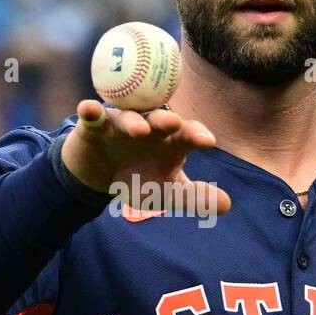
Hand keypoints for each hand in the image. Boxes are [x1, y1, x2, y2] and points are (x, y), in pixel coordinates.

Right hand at [62, 100, 231, 216]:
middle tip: (173, 123)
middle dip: (166, 121)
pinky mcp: (95, 126)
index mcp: (171, 139)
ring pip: (128, 118)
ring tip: (138, 130)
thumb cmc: (140, 178)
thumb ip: (194, 198)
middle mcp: (149, 125)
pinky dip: (90, 112)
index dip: (197, 134)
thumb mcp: (167, 192)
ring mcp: (122, 123)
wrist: (101, 176)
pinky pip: (92, 116)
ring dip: (132, 121)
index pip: (189, 132)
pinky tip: (88, 109)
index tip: (207, 142)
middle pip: (160, 119)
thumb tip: (227, 205)